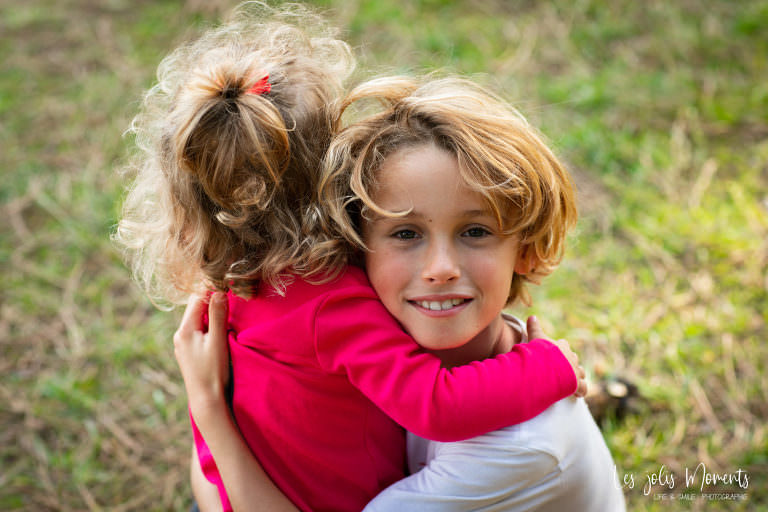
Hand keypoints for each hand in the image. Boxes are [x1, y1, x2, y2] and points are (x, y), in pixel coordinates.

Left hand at [174, 293, 230, 417]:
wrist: (206, 400)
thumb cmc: (213, 372)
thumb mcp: (218, 341)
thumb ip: (217, 315)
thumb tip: (219, 291)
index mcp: (185, 329)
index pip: (197, 298)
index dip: (212, 290)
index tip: (228, 284)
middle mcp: (179, 335)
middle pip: (195, 307)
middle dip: (211, 300)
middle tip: (230, 295)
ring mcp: (182, 344)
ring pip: (196, 319)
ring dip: (210, 314)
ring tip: (227, 312)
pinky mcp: (187, 352)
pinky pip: (196, 330)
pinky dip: (207, 325)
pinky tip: (218, 330)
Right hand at [527, 316, 586, 397]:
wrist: (546, 367)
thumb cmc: (540, 351)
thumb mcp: (535, 337)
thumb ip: (534, 327)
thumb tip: (532, 316)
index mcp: (562, 347)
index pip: (564, 346)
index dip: (560, 350)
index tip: (555, 354)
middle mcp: (571, 358)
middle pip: (573, 359)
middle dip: (569, 363)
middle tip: (561, 368)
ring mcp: (575, 371)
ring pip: (580, 372)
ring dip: (577, 376)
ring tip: (571, 380)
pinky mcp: (577, 384)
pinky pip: (583, 388)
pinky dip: (581, 391)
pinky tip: (578, 394)